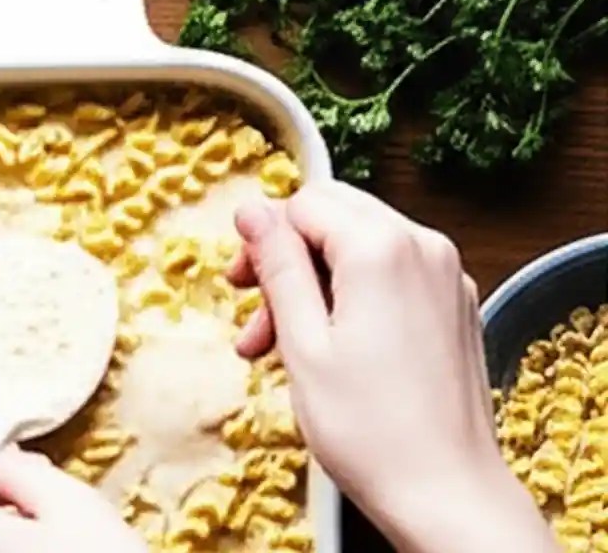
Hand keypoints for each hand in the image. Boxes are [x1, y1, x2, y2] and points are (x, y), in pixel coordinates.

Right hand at [229, 182, 556, 552]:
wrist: (447, 493)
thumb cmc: (371, 430)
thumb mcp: (302, 342)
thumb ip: (276, 265)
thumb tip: (251, 210)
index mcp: (382, 248)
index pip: (304, 203)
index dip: (263, 238)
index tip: (241, 284)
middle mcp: (424, 248)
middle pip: (335, 215)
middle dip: (287, 258)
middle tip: (255, 311)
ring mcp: (446, 276)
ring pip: (360, 247)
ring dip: (314, 282)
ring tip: (279, 345)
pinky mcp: (455, 305)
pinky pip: (391, 275)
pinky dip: (352, 297)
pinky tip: (327, 348)